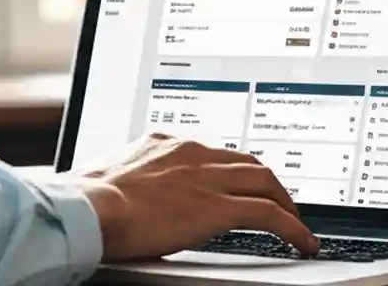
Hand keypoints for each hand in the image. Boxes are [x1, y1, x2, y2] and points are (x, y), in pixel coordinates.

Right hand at [73, 134, 318, 260]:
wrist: (88, 207)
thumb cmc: (84, 199)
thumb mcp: (106, 179)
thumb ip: (124, 182)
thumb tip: (113, 194)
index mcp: (163, 145)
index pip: (211, 153)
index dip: (230, 170)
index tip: (235, 184)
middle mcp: (190, 153)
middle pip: (246, 161)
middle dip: (266, 182)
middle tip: (277, 202)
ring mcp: (206, 178)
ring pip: (265, 181)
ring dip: (285, 202)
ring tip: (295, 222)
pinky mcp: (217, 207)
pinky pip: (269, 213)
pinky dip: (292, 227)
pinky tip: (302, 241)